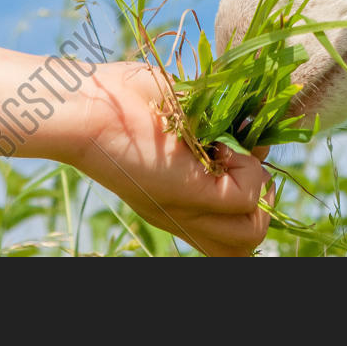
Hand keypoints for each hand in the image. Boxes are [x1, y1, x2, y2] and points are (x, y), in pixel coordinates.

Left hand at [70, 61, 272, 256]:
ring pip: (252, 235)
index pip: (228, 233)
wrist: (86, 107)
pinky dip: (247, 168)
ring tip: (231, 156)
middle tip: (238, 159)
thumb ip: (215, 132)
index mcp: (178, 202)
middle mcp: (184, 216)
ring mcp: (188, 211)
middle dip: (259, 201)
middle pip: (245, 245)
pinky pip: (248, 199)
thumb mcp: (179, 122)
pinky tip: (218, 144)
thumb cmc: (123, 101)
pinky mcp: (191, 194)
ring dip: (257, 190)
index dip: (250, 193)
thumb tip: (254, 133)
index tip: (239, 150)